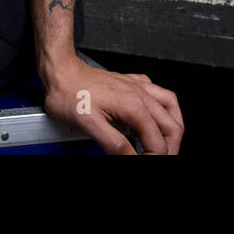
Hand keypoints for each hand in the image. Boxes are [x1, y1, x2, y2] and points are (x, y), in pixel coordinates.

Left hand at [41, 56, 183, 154]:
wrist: (60, 71)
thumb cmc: (69, 93)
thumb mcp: (89, 125)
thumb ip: (115, 144)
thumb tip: (132, 158)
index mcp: (133, 106)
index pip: (157, 142)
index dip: (154, 159)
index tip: (144, 163)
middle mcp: (139, 94)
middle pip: (172, 126)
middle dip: (170, 148)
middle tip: (158, 158)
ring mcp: (136, 86)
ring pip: (171, 106)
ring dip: (173, 127)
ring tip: (167, 143)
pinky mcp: (130, 82)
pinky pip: (157, 92)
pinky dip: (163, 107)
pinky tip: (155, 113)